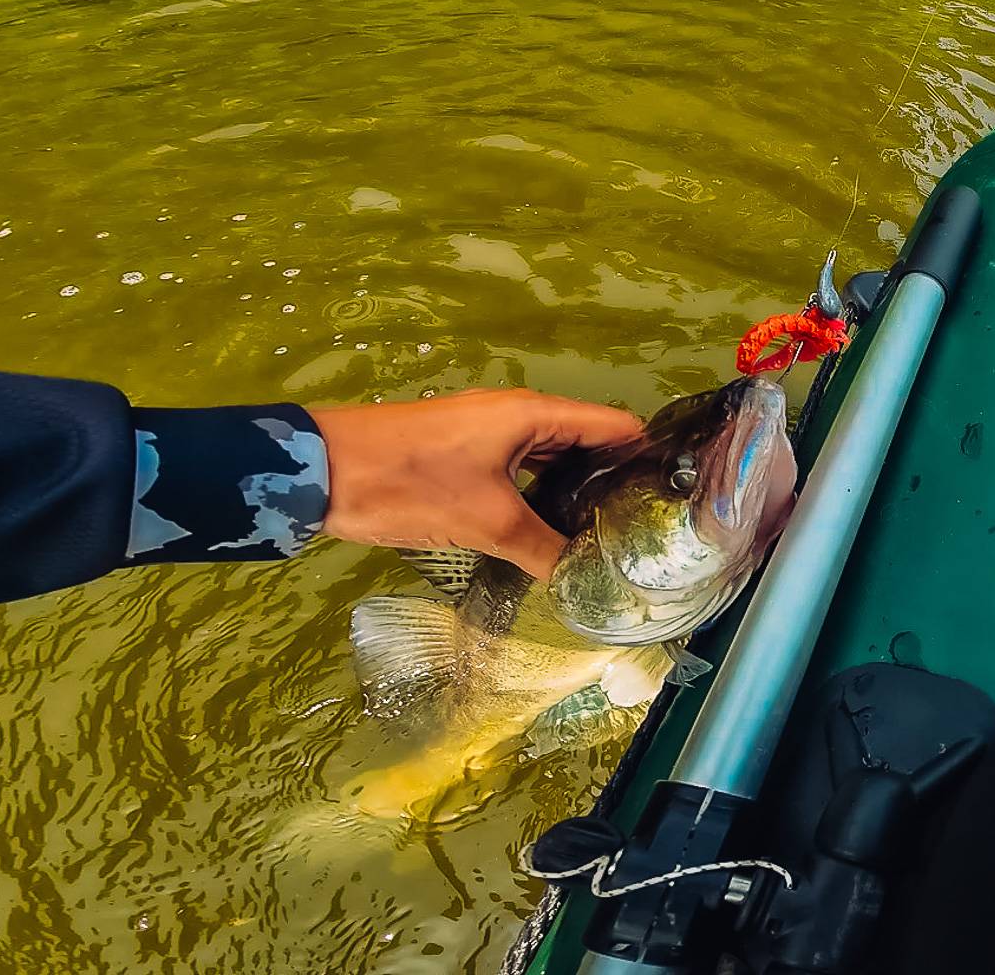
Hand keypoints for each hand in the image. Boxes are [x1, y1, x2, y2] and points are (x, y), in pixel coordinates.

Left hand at [310, 389, 642, 578]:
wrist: (321, 473)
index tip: (673, 501)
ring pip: (552, 461)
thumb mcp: (484, 522)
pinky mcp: (465, 456)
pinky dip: (541, 498)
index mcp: (533, 414)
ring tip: (603, 541)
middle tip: (644, 532)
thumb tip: (585, 581)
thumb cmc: (408, 483)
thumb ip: (542, 550)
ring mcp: (489, 434)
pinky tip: (548, 536)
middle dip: (615, 482)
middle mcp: (518, 416)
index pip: (615, 426)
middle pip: (588, 443)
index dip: (648, 458)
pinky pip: (522, 473)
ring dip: (575, 493)